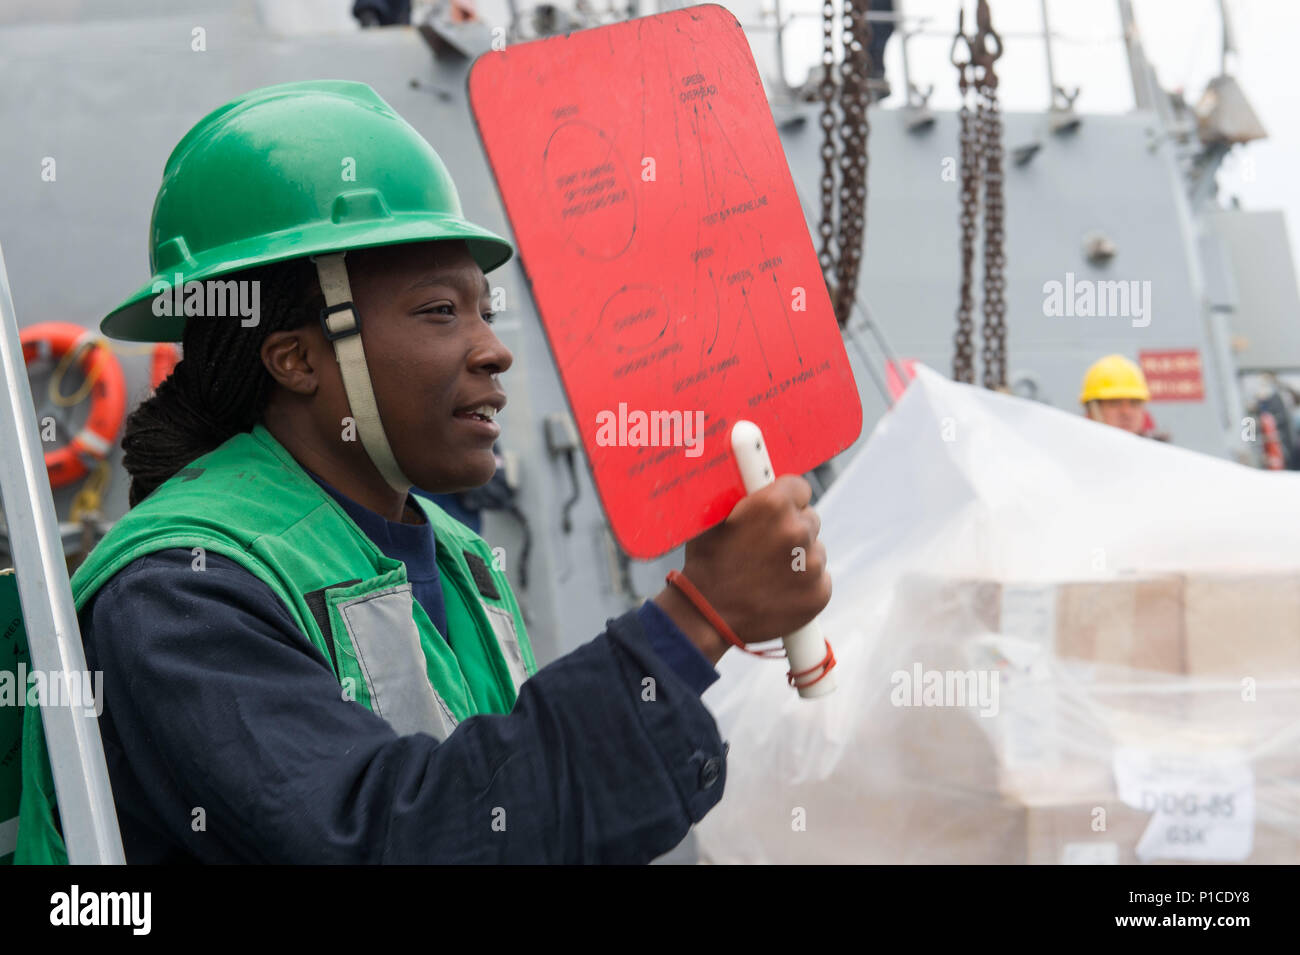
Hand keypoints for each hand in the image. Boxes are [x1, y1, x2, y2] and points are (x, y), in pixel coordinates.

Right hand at [653, 475, 830, 663]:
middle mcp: (797, 530)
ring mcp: (811, 565)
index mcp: (773, 504)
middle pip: (809, 520)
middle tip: (767, 548)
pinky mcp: (819, 594)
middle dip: (792, 530)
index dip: (787, 499)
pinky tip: (779, 591)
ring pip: (815, 552)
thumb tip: (757, 474)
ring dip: (798, 559)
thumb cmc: (707, 563)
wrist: (707, 615)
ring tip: (767, 574)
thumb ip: (747, 497)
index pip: (800, 488)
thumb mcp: (717, 517)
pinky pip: (819, 580)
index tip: (779, 510)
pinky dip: (804, 585)